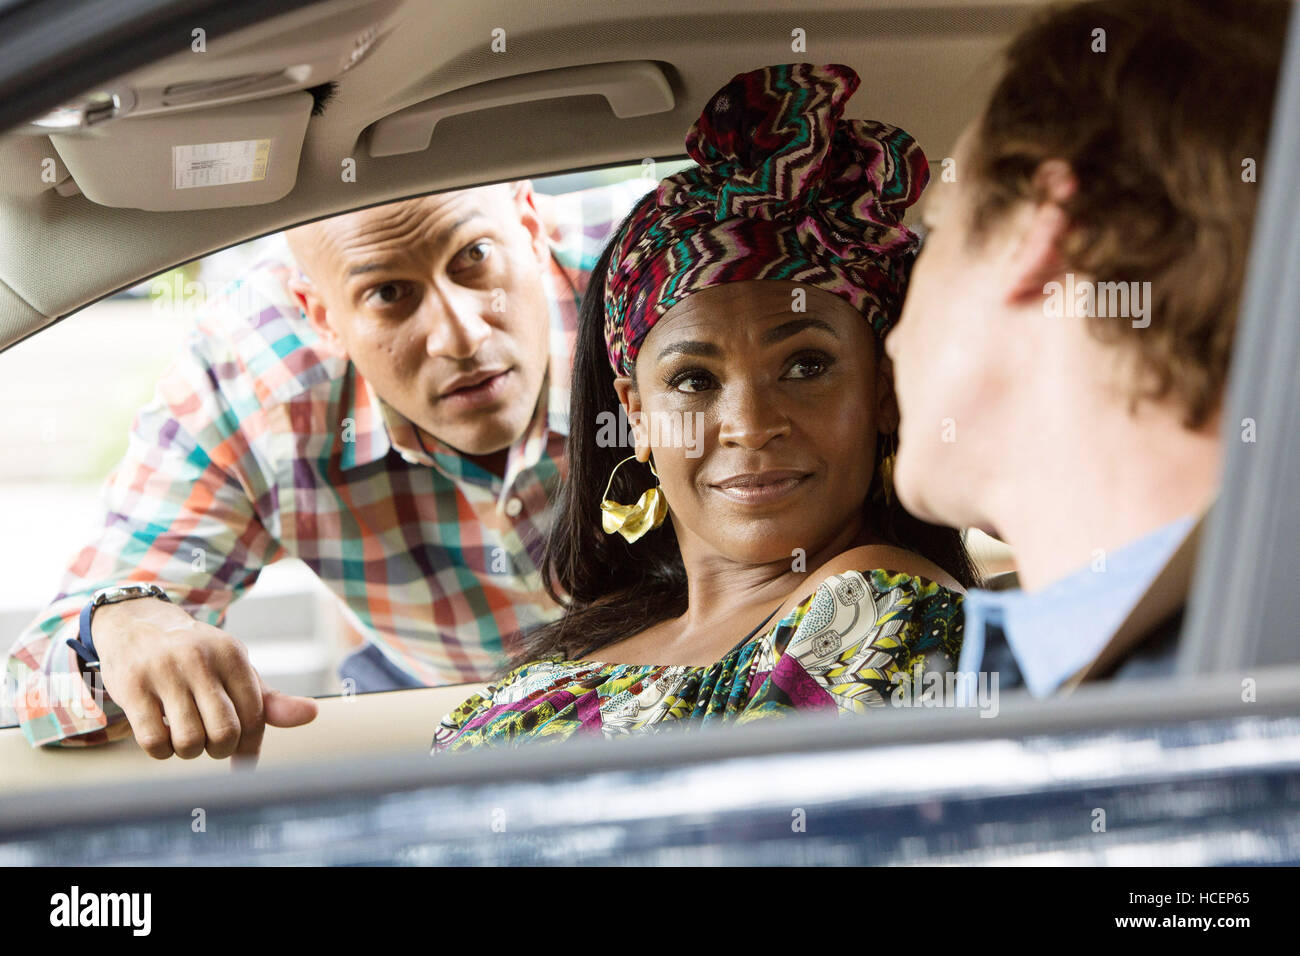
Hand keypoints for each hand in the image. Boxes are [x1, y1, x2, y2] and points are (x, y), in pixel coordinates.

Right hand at [90, 597, 317, 764]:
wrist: (136, 623)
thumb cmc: (196, 656)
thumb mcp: (233, 668)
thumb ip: (269, 698)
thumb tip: (312, 714)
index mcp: (232, 654)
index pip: (254, 716)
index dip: (250, 746)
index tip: (241, 759)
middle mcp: (200, 660)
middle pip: (224, 733)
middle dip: (220, 750)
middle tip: (210, 744)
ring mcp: (163, 672)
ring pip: (189, 742)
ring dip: (188, 751)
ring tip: (184, 735)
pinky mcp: (131, 687)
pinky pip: (154, 742)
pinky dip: (160, 752)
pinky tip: (160, 737)